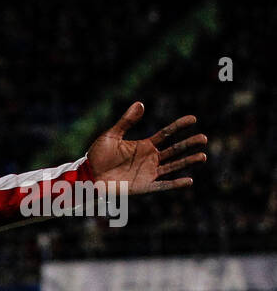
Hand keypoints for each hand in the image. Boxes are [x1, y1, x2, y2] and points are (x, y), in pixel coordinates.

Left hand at [85, 102, 206, 194]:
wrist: (88, 176)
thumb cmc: (97, 155)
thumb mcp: (112, 135)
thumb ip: (126, 121)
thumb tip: (140, 104)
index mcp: (144, 145)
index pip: (166, 134)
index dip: (179, 126)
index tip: (193, 119)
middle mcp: (150, 158)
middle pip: (175, 150)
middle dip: (189, 144)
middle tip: (204, 138)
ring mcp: (148, 172)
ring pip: (173, 166)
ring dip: (188, 161)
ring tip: (203, 155)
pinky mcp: (144, 186)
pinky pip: (163, 185)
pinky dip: (175, 184)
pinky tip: (189, 180)